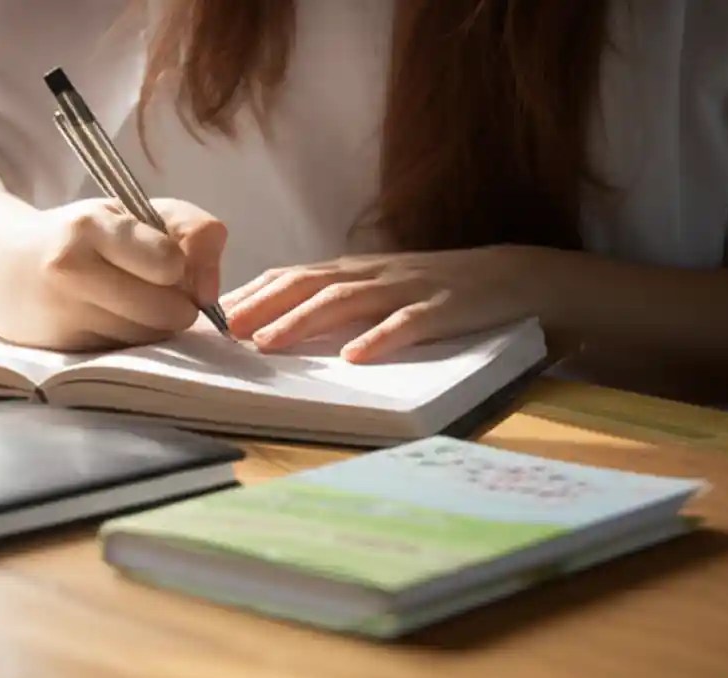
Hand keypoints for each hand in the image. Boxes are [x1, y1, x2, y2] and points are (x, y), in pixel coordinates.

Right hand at [0, 198, 226, 351]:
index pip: (170, 263)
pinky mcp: (61, 351)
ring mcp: (63, 315)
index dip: (183, 269)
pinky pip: (126, 356)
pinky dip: (127, 341)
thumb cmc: (77, 236)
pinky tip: (102, 321)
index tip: (170, 265)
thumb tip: (210, 292)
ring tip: (125, 303)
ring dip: (152, 326)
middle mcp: (72, 270)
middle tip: (153, 290)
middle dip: (175, 304)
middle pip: (169, 312)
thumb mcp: (129, 211)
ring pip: (150, 339)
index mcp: (93, 226)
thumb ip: (189, 229)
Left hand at [221, 245, 549, 361]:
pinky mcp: (444, 309)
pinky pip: (408, 323)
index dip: (252, 292)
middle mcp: (374, 274)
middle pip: (309, 283)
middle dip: (263, 304)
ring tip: (269, 342)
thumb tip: (279, 323)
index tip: (211, 314)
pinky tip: (354, 357)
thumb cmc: (437, 290)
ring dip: (303, 321)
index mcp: (355, 271)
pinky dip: (379, 339)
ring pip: (347, 301)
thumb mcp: (381, 290)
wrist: (516, 278)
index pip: (293, 275)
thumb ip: (338, 301)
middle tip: (225, 328)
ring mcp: (408, 289)